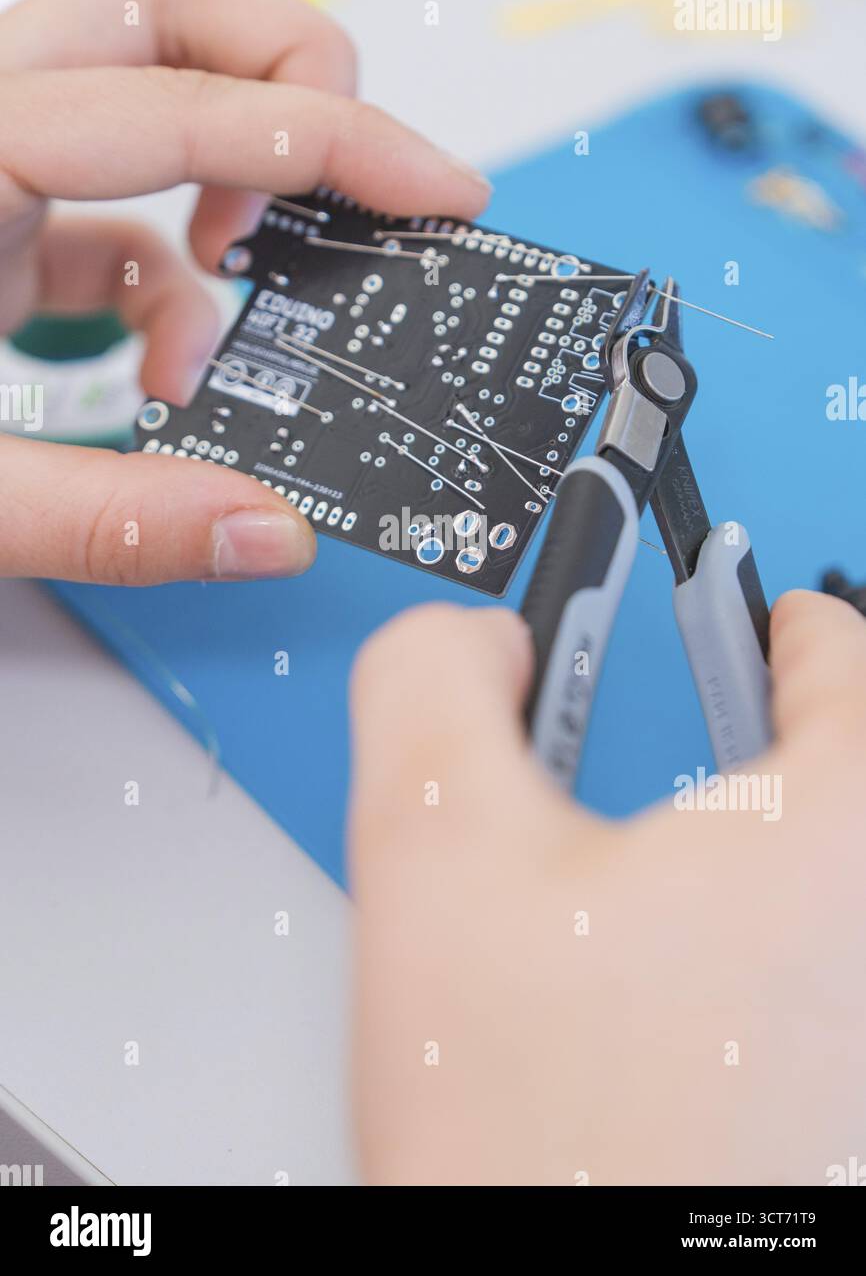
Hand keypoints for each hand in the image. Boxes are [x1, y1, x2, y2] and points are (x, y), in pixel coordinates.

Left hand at [0, 0, 489, 584]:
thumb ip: (112, 520)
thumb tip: (267, 529)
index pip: (189, 103)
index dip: (340, 141)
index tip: (437, 190)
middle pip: (167, 6)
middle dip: (294, 75)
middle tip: (358, 185)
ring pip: (149, 83)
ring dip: (240, 168)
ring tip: (260, 282)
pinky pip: (115, 202)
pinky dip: (179, 269)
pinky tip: (181, 360)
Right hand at [349, 590, 865, 1184]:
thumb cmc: (547, 1151)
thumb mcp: (433, 858)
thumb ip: (431, 690)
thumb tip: (468, 646)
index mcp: (841, 837)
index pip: (847, 655)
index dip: (770, 624)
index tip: (745, 625)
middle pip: (851, 775)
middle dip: (765, 748)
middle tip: (697, 756)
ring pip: (834, 885)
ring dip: (768, 863)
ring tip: (664, 906)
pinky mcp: (855, 1102)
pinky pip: (830, 976)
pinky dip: (778, 958)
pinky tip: (685, 1008)